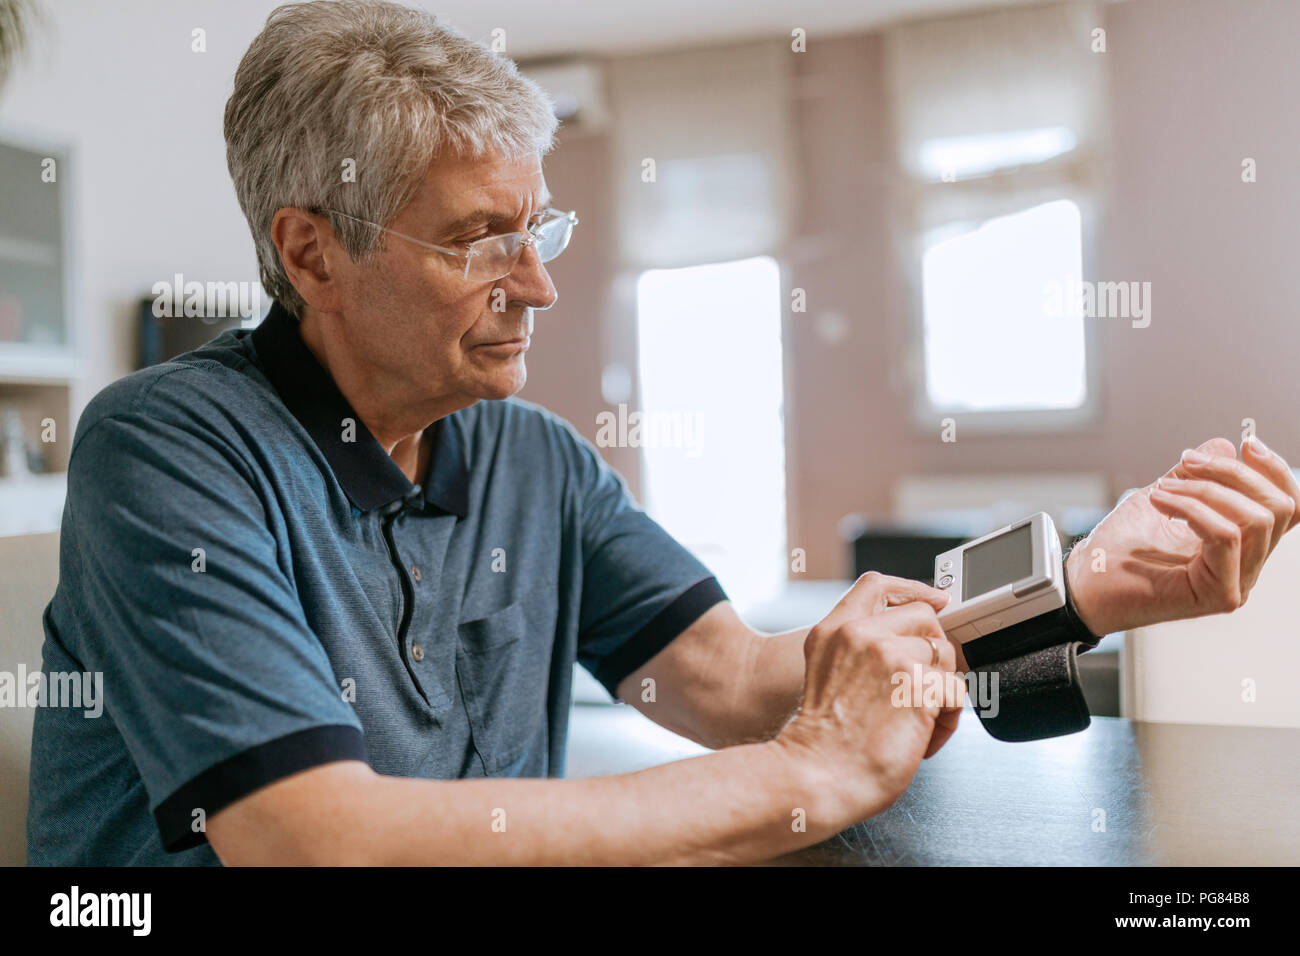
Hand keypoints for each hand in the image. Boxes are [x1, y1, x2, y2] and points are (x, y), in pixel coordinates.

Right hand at [775, 573, 962, 826]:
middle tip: (921, 691)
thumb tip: (907, 644)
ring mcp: (889, 655)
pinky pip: (956, 693)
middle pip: (925, 618)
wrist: (817, 776)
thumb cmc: (822, 743)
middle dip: (933, 654)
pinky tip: (922, 739)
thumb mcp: (825, 675)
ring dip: (941, 692)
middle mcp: (860, 635)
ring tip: (917, 723)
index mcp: (834, 631)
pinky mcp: (917, 684)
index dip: (914, 590)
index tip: (937, 601)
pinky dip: (947, 722)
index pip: (877, 585)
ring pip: (945, 656)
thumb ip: (856, 650)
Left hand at [1066, 435, 1299, 635]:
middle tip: (1190, 461)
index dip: (1274, 470)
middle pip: (1278, 508)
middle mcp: (1246, 566)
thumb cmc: (1117, 548)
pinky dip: (1192, 509)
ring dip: (1207, 490)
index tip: (1247, 444)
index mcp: (1240, 544)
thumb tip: (1225, 445)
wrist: (1084, 583)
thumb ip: (1195, 474)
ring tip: (1165, 488)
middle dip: (1234, 473)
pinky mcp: (1219, 594)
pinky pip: (1226, 536)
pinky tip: (1160, 502)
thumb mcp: (1162, 495)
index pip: (1287, 507)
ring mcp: (1236, 583)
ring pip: (1257, 520)